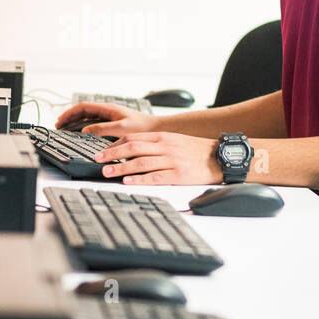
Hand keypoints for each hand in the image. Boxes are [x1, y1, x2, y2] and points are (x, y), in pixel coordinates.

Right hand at [56, 102, 155, 133]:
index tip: (60, 120)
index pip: (83, 107)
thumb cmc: (143, 127)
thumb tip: (85, 130)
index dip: (69, 113)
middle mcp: (108, 111)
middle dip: (70, 117)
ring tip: (67, 129)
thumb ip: (102, 129)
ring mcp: (110, 117)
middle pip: (83, 111)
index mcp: (108, 109)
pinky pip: (94, 123)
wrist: (158, 130)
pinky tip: (82, 134)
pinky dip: (84, 127)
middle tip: (59, 126)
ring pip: (88, 118)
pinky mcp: (114, 124)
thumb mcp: (121, 128)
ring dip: (76, 122)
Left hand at [97, 130, 222, 184]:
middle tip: (98, 160)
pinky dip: (139, 179)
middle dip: (112, 154)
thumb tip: (134, 150)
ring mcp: (171, 160)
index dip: (115, 144)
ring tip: (107, 172)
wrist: (220, 157)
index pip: (133, 138)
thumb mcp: (175, 140)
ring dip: (121, 167)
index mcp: (162, 137)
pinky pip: (154, 177)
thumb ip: (156, 144)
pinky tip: (127, 181)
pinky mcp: (178, 174)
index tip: (102, 150)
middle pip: (133, 148)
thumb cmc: (196, 150)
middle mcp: (165, 146)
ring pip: (140, 162)